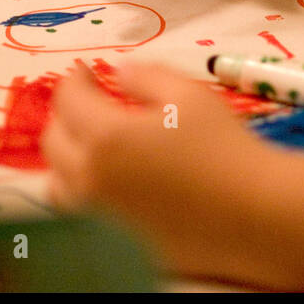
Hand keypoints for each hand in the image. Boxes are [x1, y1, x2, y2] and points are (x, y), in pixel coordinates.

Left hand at [41, 61, 279, 285]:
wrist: (250, 211)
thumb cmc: (222, 146)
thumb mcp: (189, 94)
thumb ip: (146, 76)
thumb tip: (120, 72)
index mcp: (105, 137)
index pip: (69, 101)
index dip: (75, 79)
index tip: (86, 69)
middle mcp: (90, 177)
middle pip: (53, 141)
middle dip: (66, 113)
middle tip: (89, 98)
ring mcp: (100, 212)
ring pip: (57, 181)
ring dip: (65, 154)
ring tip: (89, 141)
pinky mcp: (115, 234)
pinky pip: (80, 208)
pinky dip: (80, 186)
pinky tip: (106, 178)